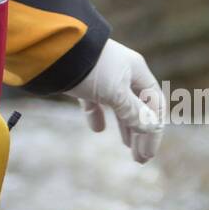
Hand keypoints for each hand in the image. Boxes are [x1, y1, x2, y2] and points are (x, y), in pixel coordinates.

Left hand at [64, 39, 165, 162]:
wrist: (54, 50)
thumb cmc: (91, 68)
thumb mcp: (116, 92)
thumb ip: (134, 111)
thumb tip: (151, 127)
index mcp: (137, 71)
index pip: (154, 104)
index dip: (154, 129)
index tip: (148, 153)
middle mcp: (123, 72)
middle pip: (138, 107)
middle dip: (140, 133)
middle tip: (139, 159)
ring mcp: (103, 77)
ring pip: (119, 106)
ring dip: (125, 127)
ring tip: (127, 147)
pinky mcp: (83, 82)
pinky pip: (95, 101)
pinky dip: (98, 115)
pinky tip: (97, 129)